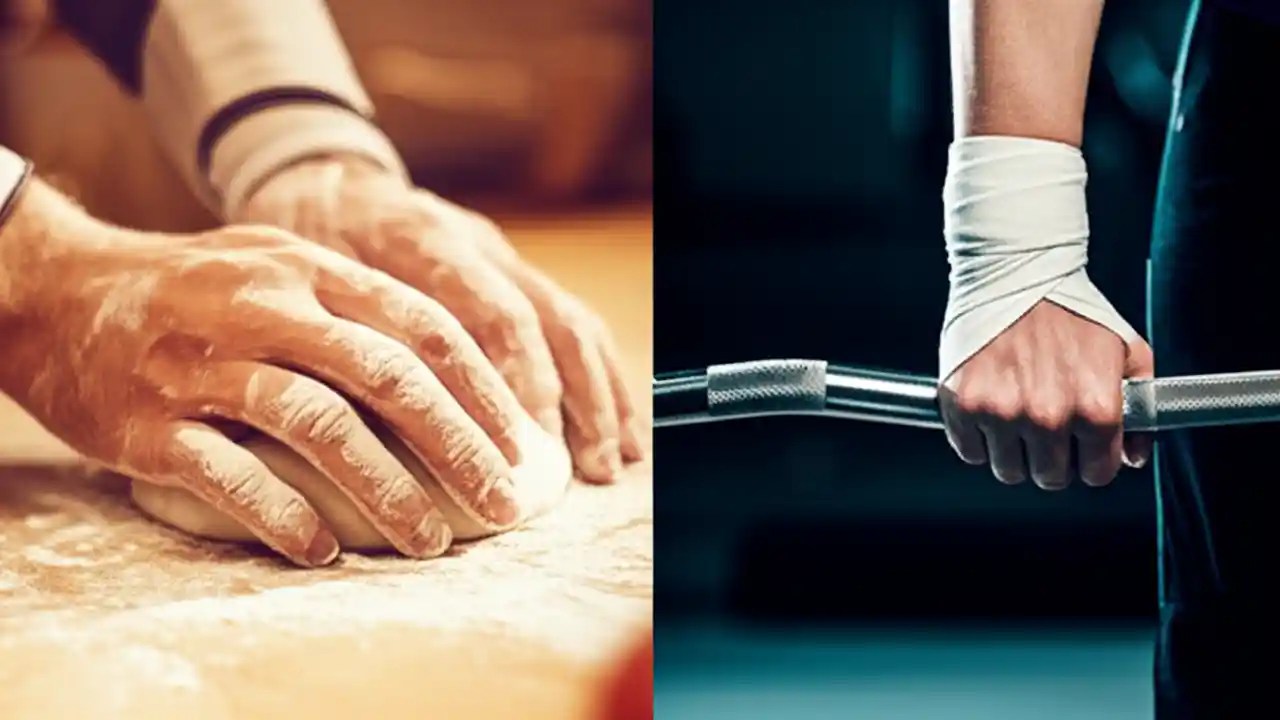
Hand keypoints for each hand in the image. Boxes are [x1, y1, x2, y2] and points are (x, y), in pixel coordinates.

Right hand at [0, 179, 527, 564]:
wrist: (55, 290)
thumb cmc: (190, 288)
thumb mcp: (277, 264)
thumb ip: (354, 304)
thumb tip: (451, 370)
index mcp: (307, 270)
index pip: (419, 324)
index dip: (479, 387)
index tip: (518, 442)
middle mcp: (263, 308)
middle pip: (385, 375)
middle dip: (455, 444)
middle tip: (499, 501)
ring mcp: (204, 365)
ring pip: (317, 423)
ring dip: (384, 488)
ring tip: (426, 539)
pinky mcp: (150, 424)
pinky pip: (228, 474)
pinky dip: (281, 515)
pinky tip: (321, 549)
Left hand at [235, 156, 643, 481]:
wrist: (318, 178)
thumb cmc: (299, 236)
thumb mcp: (299, 273)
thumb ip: (342, 329)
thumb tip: (373, 426)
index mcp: (422, 234)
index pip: (492, 311)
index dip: (520, 383)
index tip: (529, 450)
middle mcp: (476, 240)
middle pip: (550, 318)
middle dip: (578, 399)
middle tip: (590, 471)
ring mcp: (501, 254)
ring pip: (572, 320)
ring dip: (599, 394)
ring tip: (614, 462)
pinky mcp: (512, 272)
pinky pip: (569, 323)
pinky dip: (594, 378)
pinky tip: (609, 428)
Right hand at [937, 300, 1153, 489]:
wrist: (1014, 270)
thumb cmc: (1070, 307)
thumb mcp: (1127, 349)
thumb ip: (1141, 405)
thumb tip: (1132, 456)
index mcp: (1094, 407)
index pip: (1097, 473)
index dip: (1091, 460)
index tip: (1081, 446)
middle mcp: (1047, 416)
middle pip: (1050, 478)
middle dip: (1052, 458)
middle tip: (1046, 427)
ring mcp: (1000, 411)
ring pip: (1008, 470)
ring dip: (1013, 451)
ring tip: (1016, 415)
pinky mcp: (962, 403)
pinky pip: (969, 451)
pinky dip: (977, 438)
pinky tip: (990, 408)